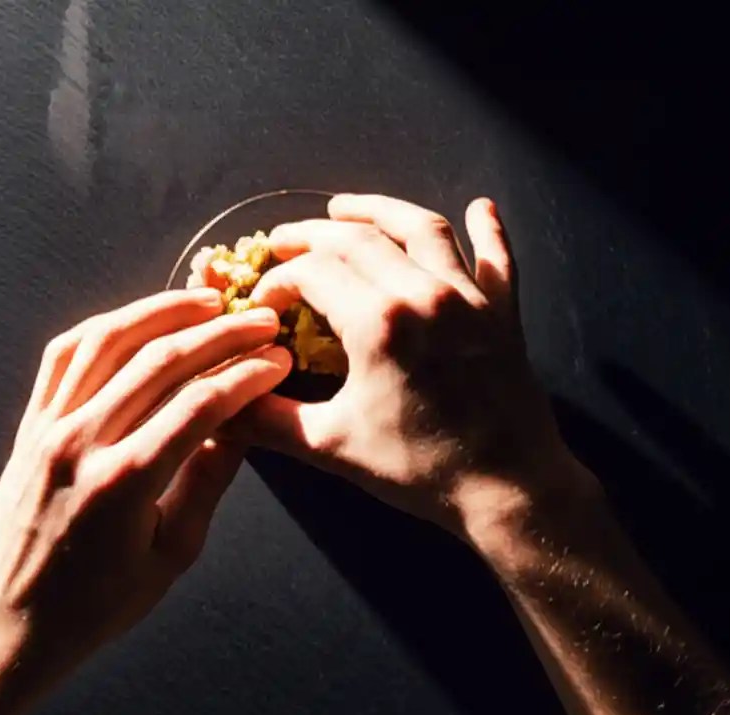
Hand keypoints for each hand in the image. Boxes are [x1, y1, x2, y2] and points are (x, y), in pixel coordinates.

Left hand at [0, 289, 289, 714]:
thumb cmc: (97, 602)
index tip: (279, 359)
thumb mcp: (173, 553)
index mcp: (124, 483)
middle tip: (261, 321)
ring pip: (109, 340)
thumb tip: (246, 422)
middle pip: (160, 361)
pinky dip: (106, 326)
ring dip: (163, 311)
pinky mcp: (29, 423)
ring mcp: (48, 428)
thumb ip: (209, 479)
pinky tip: (141, 319)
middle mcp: (80, 443)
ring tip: (209, 301)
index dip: (246, 375)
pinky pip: (66, 354)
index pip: (199, 404)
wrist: (10, 618)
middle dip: (220, 333)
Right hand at [237, 194, 594, 537]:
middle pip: (358, 239)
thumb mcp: (332, 447)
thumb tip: (219, 409)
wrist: (509, 492)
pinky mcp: (503, 314)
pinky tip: (482, 208)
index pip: (312, 273)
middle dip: (311, 235)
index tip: (262, 303)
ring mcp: (469, 299)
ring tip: (345, 207)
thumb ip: (269, 421)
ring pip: (422, 229)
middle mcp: (424, 294)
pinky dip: (489, 230)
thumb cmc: (420, 471)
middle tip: (282, 241)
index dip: (277, 281)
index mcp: (379, 323)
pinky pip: (498, 258)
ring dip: (380, 211)